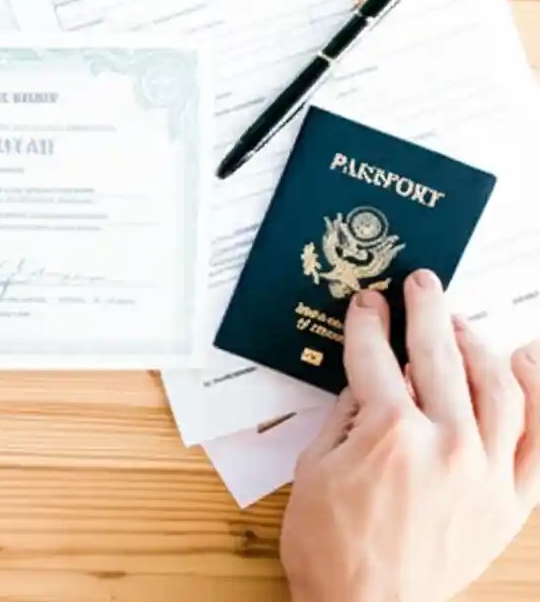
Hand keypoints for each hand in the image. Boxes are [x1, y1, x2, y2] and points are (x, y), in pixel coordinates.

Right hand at [281, 269, 539, 601]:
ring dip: (478, 345)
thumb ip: (345, 415)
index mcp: (389, 435)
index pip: (377, 358)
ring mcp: (484, 472)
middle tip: (421, 285)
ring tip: (461, 325)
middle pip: (439, 357)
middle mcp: (445, 445)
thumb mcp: (314, 468)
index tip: (368, 303)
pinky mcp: (509, 501)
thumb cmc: (331, 546)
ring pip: (498, 386)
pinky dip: (539, 393)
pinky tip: (526, 360)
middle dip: (426, 312)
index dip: (368, 324)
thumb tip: (367, 380)